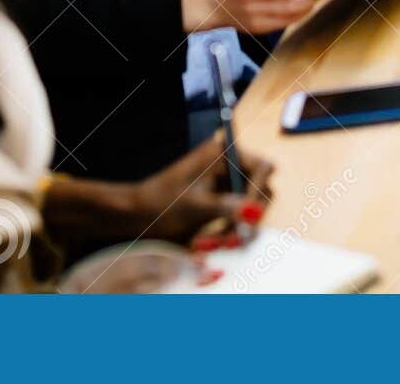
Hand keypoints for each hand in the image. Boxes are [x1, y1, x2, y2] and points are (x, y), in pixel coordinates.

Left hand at [132, 132, 273, 246]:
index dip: (260, 191)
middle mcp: (230, 167)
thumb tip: (254, 212)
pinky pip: (236, 219)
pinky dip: (227, 233)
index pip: (261, 167)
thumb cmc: (162, 202)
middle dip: (248, 217)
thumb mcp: (195, 205)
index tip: (251, 214)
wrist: (137, 215)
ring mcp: (226, 185)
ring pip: (249, 210)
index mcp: (224, 154)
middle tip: (234, 238)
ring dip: (236, 229)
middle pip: (260, 191)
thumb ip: (226, 207)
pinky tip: (207, 242)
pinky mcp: (221, 203)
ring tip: (212, 243)